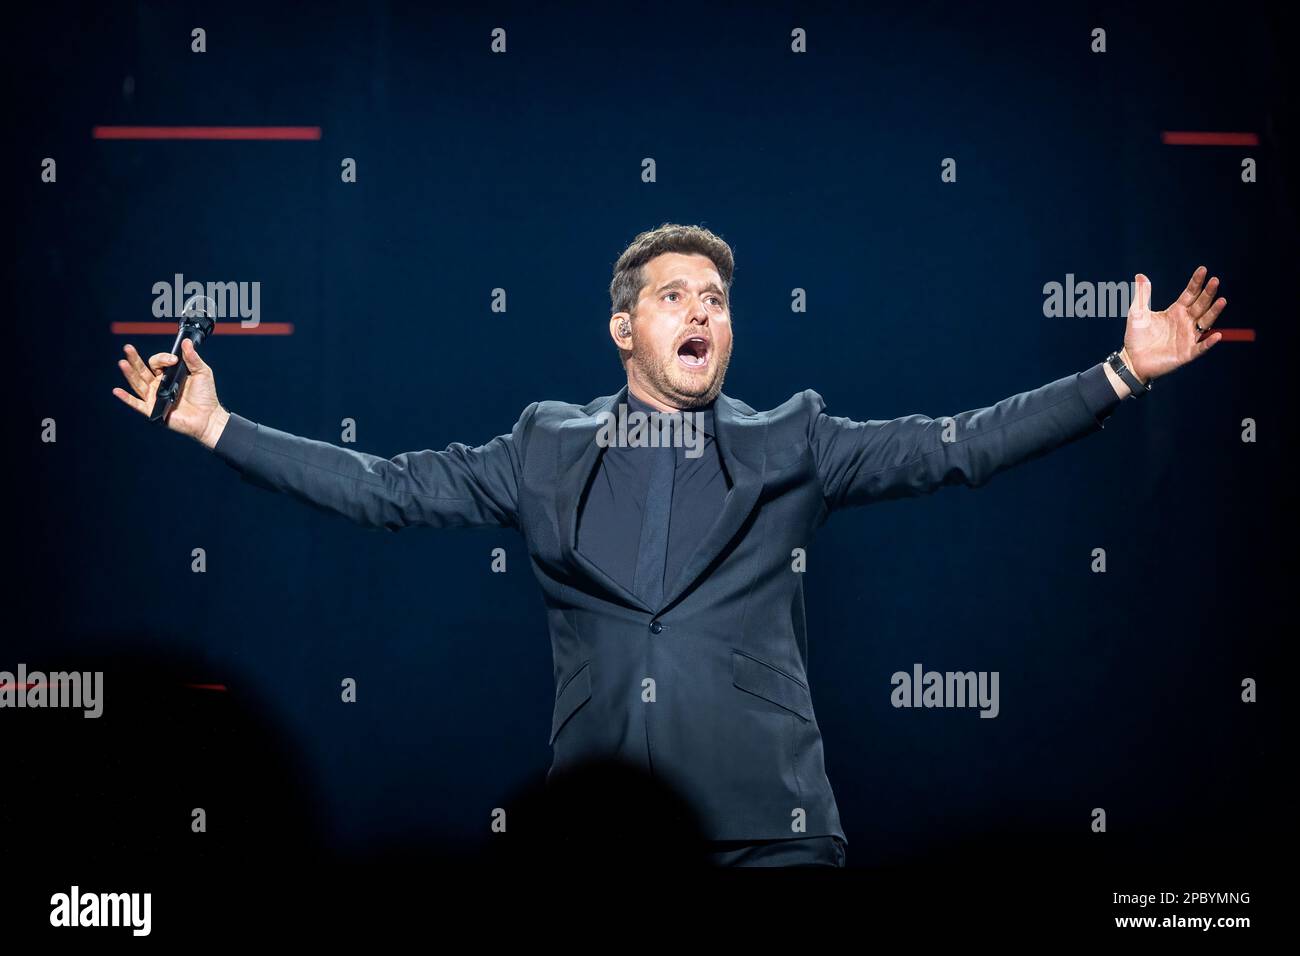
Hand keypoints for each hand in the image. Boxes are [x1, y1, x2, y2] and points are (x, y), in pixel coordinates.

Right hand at [112, 338, 228, 447]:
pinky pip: (137, 404)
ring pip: (138, 383)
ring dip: (129, 373)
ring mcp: (155, 397)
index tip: (174, 360)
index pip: (157, 362)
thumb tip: (186, 342)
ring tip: (123, 362)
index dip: (163, 359)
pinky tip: (117, 391)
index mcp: (168, 375)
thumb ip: (192, 358)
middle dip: (134, 359)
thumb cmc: (206, 396)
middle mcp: (159, 385)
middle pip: (142, 370)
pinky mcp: (153, 410)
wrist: (209, 417)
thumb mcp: (202, 372)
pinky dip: (126, 398)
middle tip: (128, 348)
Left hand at [1123, 266, 1225, 382]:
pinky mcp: (1187, 353)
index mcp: (1176, 311)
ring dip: (1214, 312)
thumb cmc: (1136, 336)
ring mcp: (1188, 337)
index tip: (1203, 269)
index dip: (1196, 282)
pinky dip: (1209, 342)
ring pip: (1205, 323)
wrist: (1132, 359)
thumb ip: (1142, 295)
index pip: (1190, 294)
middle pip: (1200, 305)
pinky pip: (1201, 347)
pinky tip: (1216, 335)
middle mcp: (1185, 322)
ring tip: (1222, 300)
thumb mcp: (1137, 313)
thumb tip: (1140, 275)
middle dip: (1208, 293)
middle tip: (1215, 280)